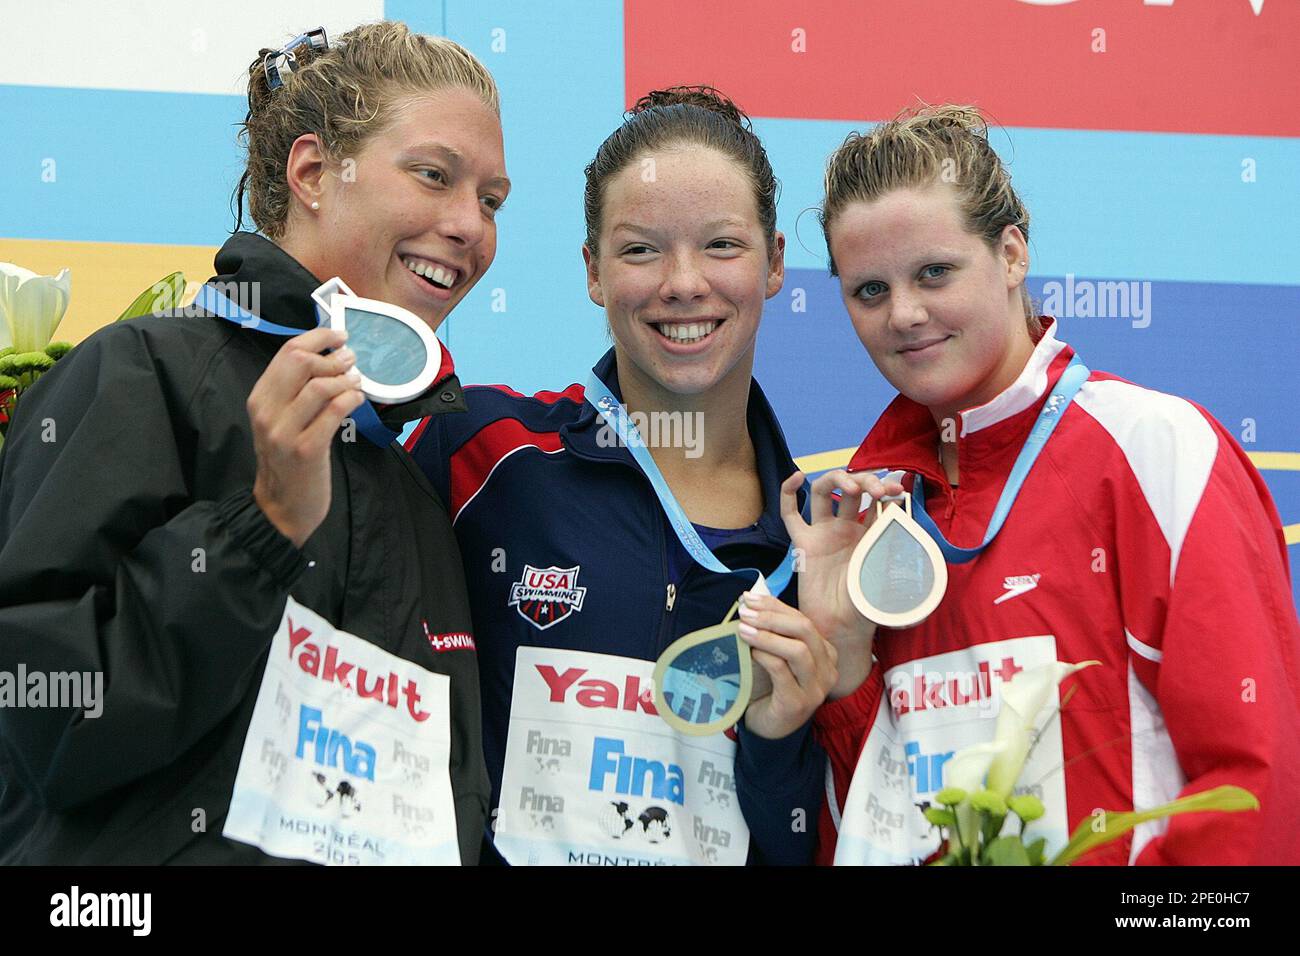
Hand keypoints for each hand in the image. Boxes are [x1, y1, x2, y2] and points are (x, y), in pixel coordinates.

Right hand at [248, 327, 363, 548]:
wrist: (281, 506)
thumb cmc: (287, 460)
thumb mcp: (281, 420)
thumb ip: (296, 391)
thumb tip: (330, 357)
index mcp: (260, 398)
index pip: (287, 353)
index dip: (317, 337)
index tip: (339, 335)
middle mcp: (267, 411)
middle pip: (301, 363)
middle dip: (333, 356)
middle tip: (352, 360)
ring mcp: (285, 431)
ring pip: (321, 385)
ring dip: (346, 379)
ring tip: (357, 382)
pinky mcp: (306, 449)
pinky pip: (335, 411)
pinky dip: (351, 399)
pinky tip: (357, 399)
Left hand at [736, 591, 837, 739]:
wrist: (770, 728)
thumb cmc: (773, 686)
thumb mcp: (778, 655)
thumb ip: (774, 632)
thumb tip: (751, 603)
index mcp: (826, 653)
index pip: (803, 620)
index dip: (775, 605)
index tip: (749, 598)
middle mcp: (827, 669)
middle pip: (805, 630)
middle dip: (772, 617)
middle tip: (745, 612)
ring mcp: (816, 688)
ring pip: (798, 651)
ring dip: (767, 636)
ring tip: (743, 630)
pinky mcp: (798, 704)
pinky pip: (782, 672)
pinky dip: (765, 657)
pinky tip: (751, 652)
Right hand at [779, 468, 904, 697]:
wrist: (842, 628)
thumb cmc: (867, 607)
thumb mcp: (891, 576)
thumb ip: (898, 556)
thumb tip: (909, 531)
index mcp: (869, 534)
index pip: (877, 501)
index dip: (887, 489)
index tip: (897, 491)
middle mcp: (846, 528)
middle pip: (852, 489)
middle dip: (866, 482)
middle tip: (878, 492)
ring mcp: (823, 533)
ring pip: (823, 491)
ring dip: (838, 479)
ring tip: (853, 487)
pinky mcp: (802, 543)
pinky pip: (789, 514)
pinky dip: (788, 492)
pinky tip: (797, 477)